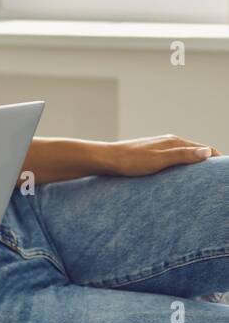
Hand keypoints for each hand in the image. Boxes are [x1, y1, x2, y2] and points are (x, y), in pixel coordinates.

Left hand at [102, 135, 220, 177]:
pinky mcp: (152, 154)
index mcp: (174, 142)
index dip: (217, 161)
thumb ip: (182, 156)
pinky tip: (181, 177)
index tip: (223, 174)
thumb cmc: (130, 161)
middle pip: (197, 152)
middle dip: (208, 163)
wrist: (105, 159)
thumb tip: (208, 153)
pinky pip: (174, 159)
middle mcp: (169, 141)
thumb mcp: (158, 161)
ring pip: (185, 155)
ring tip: (203, 180)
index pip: (205, 150)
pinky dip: (183, 166)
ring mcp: (160, 147)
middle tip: (217, 180)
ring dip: (196, 165)